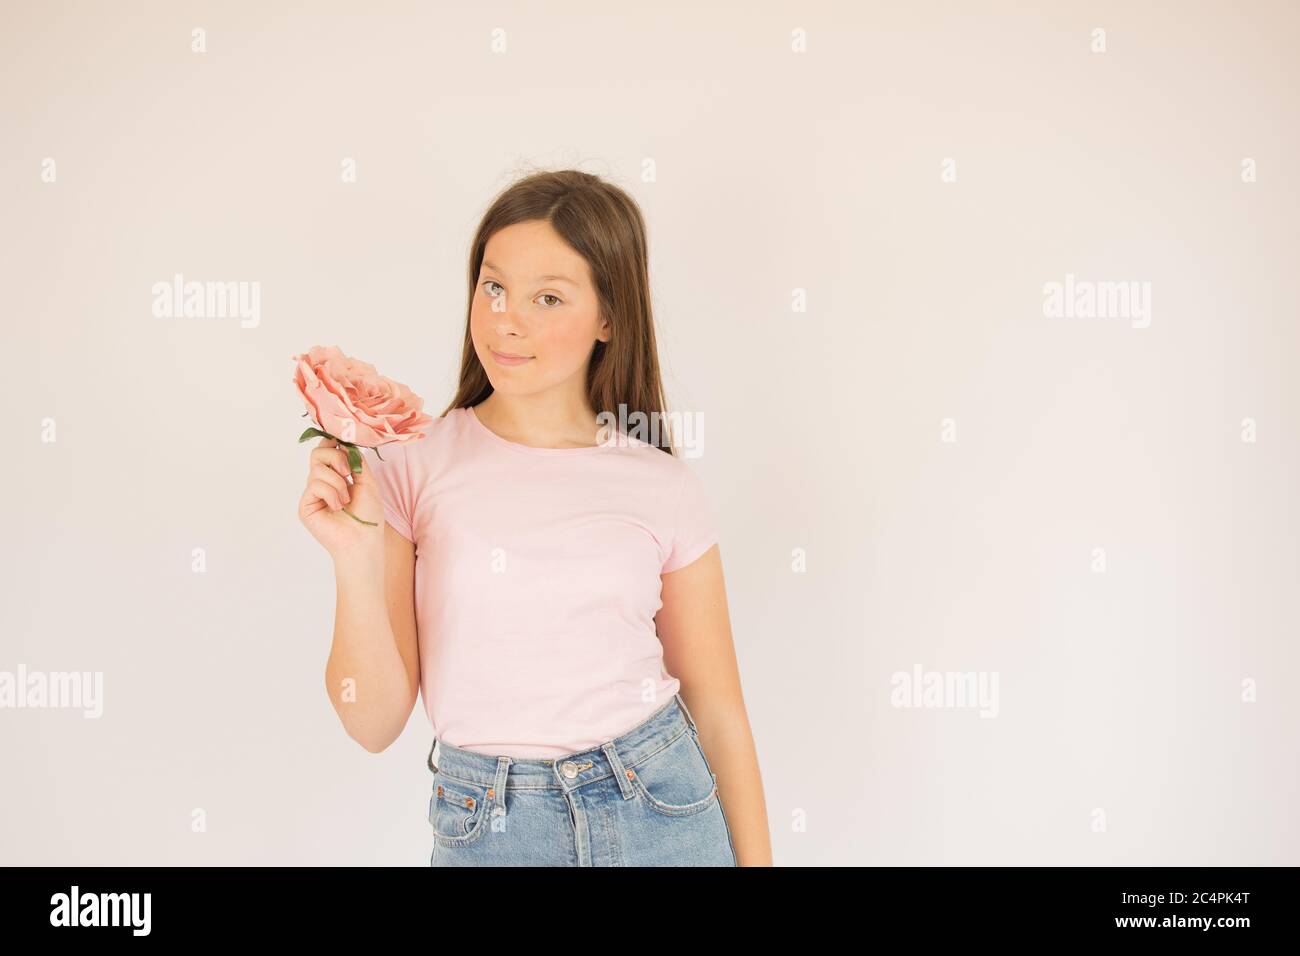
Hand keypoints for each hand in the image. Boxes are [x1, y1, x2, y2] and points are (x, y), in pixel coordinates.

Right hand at [298, 436, 383, 560]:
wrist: (364, 540)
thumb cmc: (368, 515)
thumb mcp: (368, 482)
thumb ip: (357, 461)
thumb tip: (345, 443)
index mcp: (337, 475)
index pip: (327, 449)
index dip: (334, 443)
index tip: (346, 445)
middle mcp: (322, 482)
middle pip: (317, 453)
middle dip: (336, 458)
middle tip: (348, 473)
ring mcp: (313, 494)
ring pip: (317, 469)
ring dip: (338, 483)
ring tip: (346, 500)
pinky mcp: (305, 505)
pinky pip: (314, 485)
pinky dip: (330, 493)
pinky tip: (338, 507)